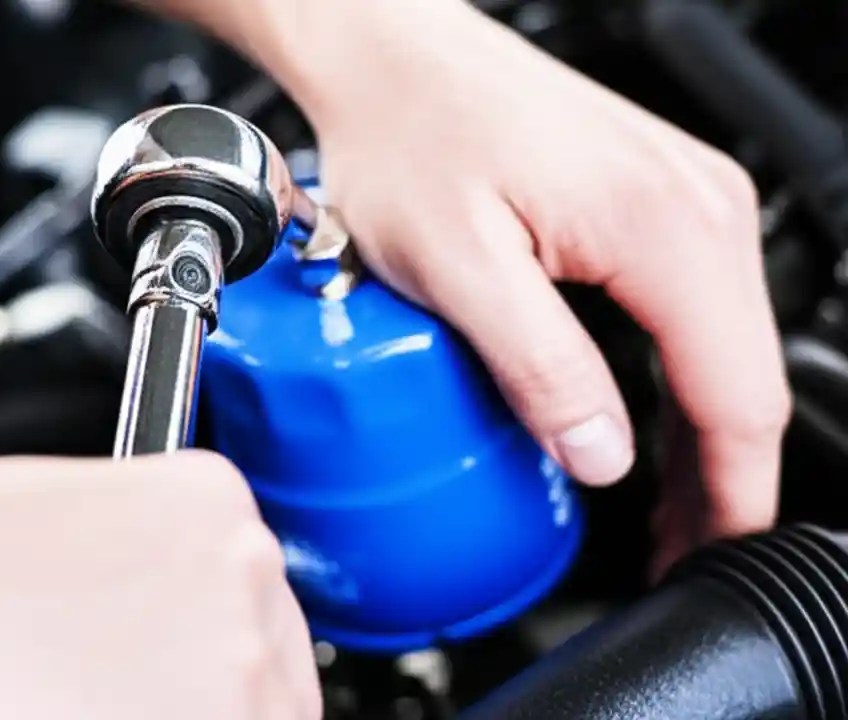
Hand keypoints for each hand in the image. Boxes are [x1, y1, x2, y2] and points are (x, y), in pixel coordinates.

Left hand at [276, 0, 789, 569]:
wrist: (391, 61)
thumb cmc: (410, 133)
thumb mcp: (460, 268)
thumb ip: (542, 367)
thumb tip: (606, 457)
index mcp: (668, 226)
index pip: (738, 396)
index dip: (731, 495)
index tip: (712, 554)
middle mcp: (700, 206)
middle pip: (744, 379)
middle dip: (719, 480)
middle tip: (679, 553)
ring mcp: (686, 199)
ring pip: (723, 351)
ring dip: (701, 439)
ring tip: (668, 514)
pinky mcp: (655, 202)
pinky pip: (693, 315)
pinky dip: (680, 383)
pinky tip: (650, 428)